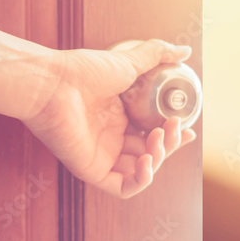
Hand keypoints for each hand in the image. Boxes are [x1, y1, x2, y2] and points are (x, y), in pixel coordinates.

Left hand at [22, 39, 196, 198]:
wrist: (53, 83)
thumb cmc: (82, 71)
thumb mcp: (127, 61)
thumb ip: (156, 55)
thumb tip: (185, 52)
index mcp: (118, 116)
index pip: (151, 133)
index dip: (172, 133)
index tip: (186, 125)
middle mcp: (110, 137)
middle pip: (150, 151)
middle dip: (169, 144)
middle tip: (172, 127)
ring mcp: (101, 155)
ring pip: (140, 171)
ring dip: (158, 159)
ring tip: (158, 139)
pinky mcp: (91, 170)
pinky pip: (122, 188)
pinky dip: (141, 180)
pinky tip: (148, 161)